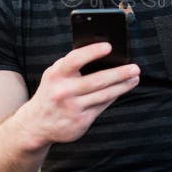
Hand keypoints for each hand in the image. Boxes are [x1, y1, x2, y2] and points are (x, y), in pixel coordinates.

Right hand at [16, 42, 139, 146]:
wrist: (36, 124)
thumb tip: (103, 53)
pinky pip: (102, 106)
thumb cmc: (52, 91)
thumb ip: (72, 64)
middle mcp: (63, 92)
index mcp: (55, 75)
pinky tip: (123, 89)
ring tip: (135, 78)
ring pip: (104, 95)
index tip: (109, 46)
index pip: (75, 60)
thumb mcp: (54, 75)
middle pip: (97, 80)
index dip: (92, 52)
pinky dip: (114, 96)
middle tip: (135, 67)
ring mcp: (72, 108)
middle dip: (119, 73)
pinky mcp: (80, 122)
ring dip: (123, 86)